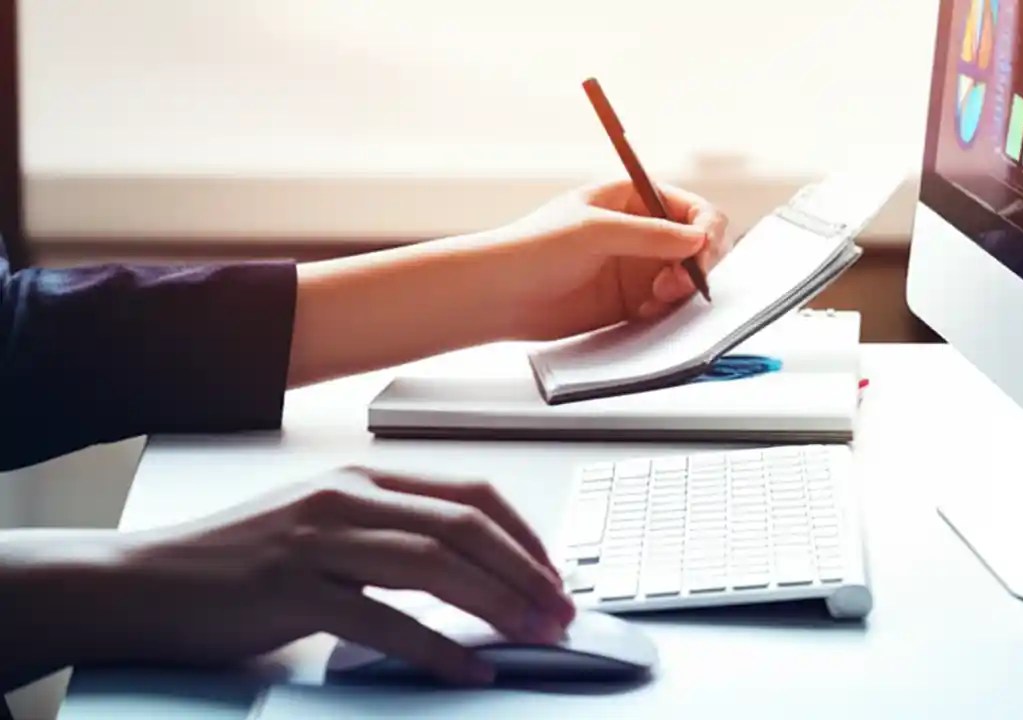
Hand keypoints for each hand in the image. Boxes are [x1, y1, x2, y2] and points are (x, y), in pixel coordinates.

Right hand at [98, 467, 573, 684]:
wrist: (146, 582)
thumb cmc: (239, 562)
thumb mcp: (324, 529)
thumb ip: (388, 536)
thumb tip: (468, 569)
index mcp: (361, 480)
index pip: (470, 492)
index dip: (524, 534)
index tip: (554, 573)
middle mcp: (346, 499)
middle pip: (464, 525)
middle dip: (525, 571)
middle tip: (562, 610)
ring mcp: (318, 540)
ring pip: (434, 565)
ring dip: (498, 603)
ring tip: (537, 635)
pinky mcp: (292, 589)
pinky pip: (385, 621)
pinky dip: (438, 649)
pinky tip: (470, 670)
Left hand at [499, 180, 731, 340]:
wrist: (498, 294)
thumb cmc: (533, 248)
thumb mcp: (595, 231)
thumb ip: (650, 235)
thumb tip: (698, 239)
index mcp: (633, 199)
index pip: (690, 209)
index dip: (706, 229)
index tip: (703, 252)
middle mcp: (639, 232)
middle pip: (695, 246)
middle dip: (696, 264)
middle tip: (678, 283)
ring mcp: (635, 268)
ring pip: (684, 278)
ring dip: (680, 290)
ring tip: (654, 300)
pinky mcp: (628, 302)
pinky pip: (665, 306)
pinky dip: (664, 312)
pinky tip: (642, 313)